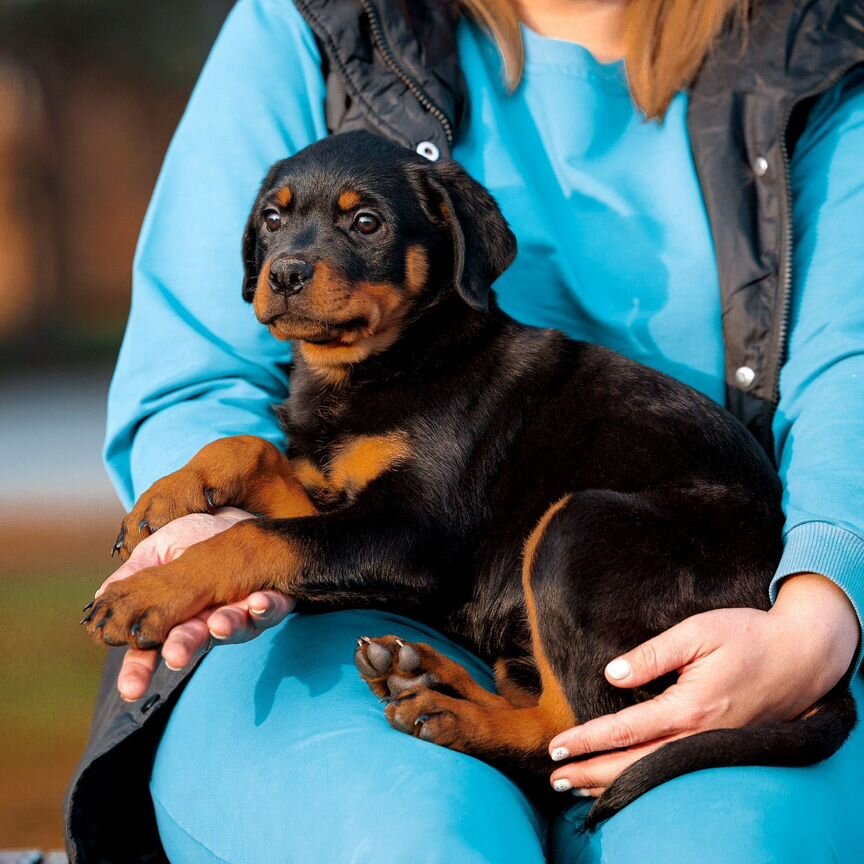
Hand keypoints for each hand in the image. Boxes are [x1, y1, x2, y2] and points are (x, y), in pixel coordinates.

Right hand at [94, 508, 295, 701]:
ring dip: (226, 628)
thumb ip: (136, 577)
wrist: (241, 515)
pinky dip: (266, 608)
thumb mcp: (162, 550)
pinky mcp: (273, 603)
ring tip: (220, 624)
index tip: (131, 690)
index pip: (150, 648)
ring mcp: (240, 614)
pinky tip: (259, 601)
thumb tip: (100, 601)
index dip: (139, 670)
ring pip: (233, 630)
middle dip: (183, 649)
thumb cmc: (197, 536)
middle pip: (192, 644)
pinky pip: (272, 610)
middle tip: (176, 655)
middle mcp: (206, 622)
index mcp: (175, 614)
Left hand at [547, 573, 858, 795]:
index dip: (587, 740)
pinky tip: (623, 782)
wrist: (803, 656)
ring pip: (654, 775)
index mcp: (689, 707)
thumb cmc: (748, 636)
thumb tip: (612, 674)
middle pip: (634, 765)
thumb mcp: (697, 632)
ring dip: (612, 783)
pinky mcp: (720, 747)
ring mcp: (712, 747)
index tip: (557, 746)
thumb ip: (652, 655)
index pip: (625, 730)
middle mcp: (699, 735)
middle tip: (555, 777)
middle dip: (591, 772)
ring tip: (576, 787)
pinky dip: (643, 781)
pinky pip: (674, 772)